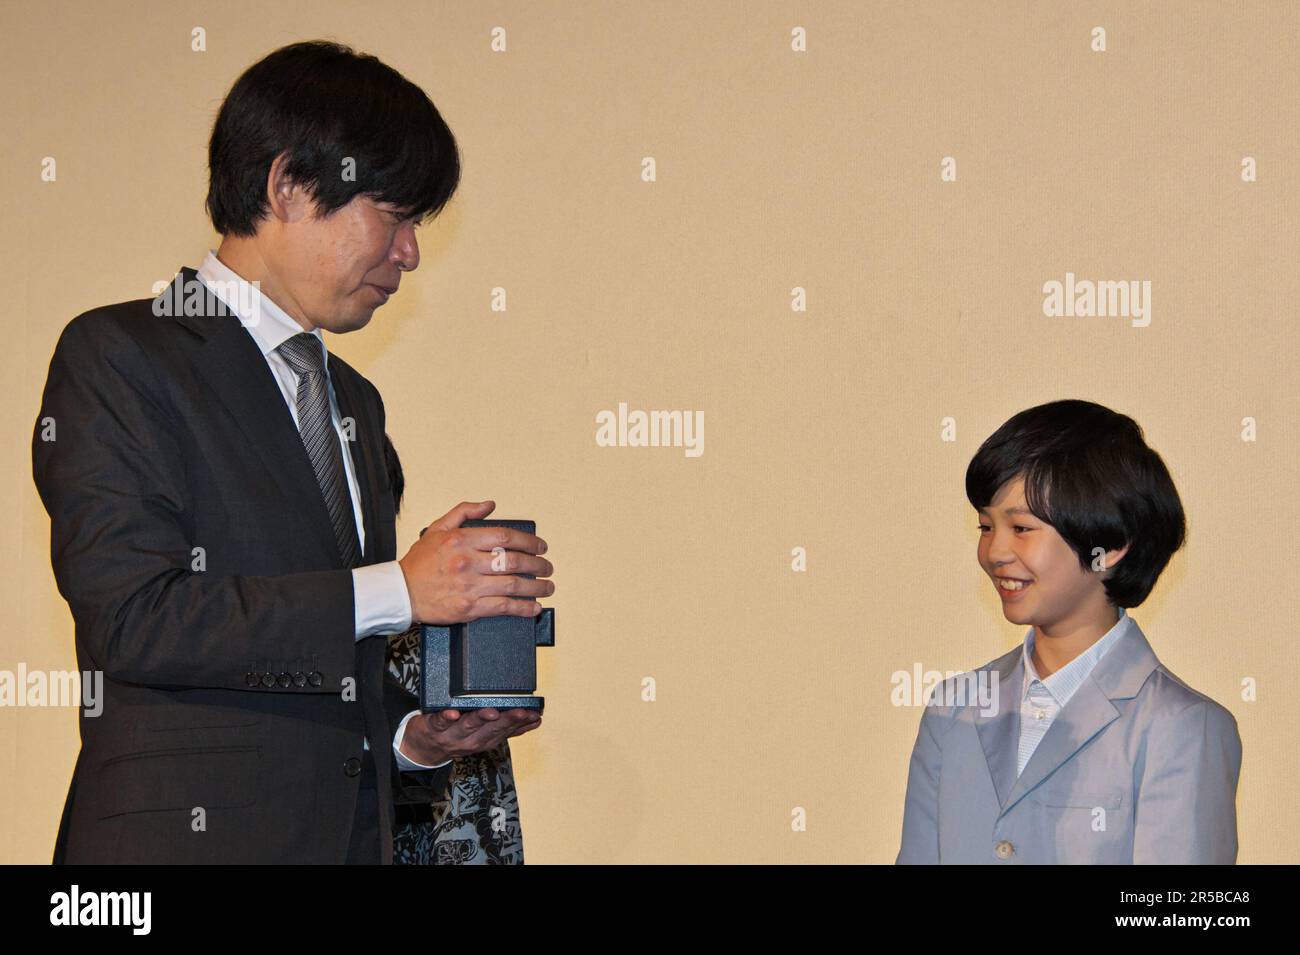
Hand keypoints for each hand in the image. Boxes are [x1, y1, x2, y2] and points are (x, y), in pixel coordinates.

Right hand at [398, 500, 553, 624]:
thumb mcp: (437, 528)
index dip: (529, 541)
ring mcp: (469, 586)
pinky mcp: (468, 608)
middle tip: (548, 567)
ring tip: (548, 587)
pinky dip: (522, 608)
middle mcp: (467, 562)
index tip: (541, 546)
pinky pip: (503, 607)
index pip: (505, 537)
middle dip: (538, 565)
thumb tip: (490, 504)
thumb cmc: (419, 563)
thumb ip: (464, 512)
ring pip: (512, 585)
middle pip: (514, 561)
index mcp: (461, 540)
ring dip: (536, 587)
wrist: (400, 593)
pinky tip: (534, 607)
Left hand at [399, 707, 541, 765]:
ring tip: (492, 712)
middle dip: (506, 721)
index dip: (521, 724)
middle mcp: (469, 740)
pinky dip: (445, 717)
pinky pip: (439, 722)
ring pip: (467, 726)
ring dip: (479, 720)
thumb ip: (507, 727)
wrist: (421, 749)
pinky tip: (452, 712)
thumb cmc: (456, 736)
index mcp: (484, 740)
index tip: (535, 715)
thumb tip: (535, 719)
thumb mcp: (484, 735)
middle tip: (521, 711)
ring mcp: (450, 734)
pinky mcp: (432, 726)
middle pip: (490, 730)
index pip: (506, 731)